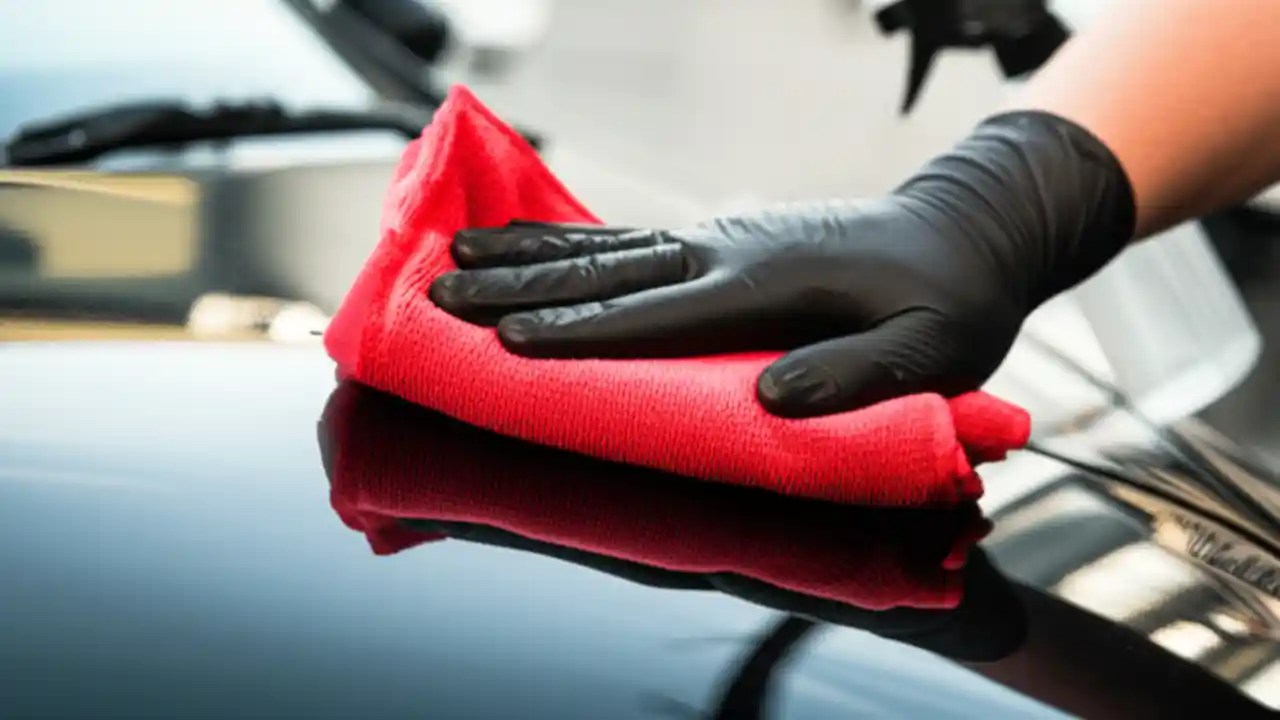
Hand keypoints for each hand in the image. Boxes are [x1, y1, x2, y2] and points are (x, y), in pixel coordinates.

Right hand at [430, 112, 1134, 416]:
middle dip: (522, 286)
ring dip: (529, 256)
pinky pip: (631, 238)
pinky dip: (570, 241)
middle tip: (443, 291)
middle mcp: (730, 250)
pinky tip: (527, 244)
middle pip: (609, 270)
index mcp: (770, 285)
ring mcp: (722, 236)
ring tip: (456, 256)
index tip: (510, 342)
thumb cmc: (951, 300)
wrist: (967, 229)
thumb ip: (854, 375)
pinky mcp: (722, 238)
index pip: (658, 313)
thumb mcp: (932, 350)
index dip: (583, 331)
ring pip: (608, 245)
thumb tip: (768, 400)